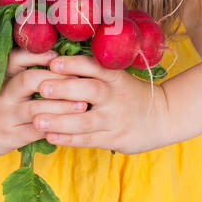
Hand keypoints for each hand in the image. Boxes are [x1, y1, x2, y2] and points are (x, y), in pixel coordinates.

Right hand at [0, 46, 87, 156]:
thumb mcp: (0, 76)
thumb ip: (22, 66)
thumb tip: (57, 55)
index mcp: (1, 74)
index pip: (18, 58)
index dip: (40, 56)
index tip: (62, 57)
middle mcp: (3, 93)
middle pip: (29, 80)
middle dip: (58, 80)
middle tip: (81, 82)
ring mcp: (6, 115)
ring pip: (36, 109)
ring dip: (62, 107)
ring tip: (83, 106)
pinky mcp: (9, 136)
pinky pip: (35, 132)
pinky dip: (54, 129)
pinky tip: (70, 128)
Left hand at [29, 54, 178, 153]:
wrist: (163, 117)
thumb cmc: (129, 94)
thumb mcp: (118, 77)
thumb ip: (94, 72)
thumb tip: (53, 61)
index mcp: (116, 77)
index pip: (95, 67)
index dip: (74, 64)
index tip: (53, 62)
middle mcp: (116, 96)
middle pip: (91, 90)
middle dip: (64, 89)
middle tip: (41, 87)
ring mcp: (115, 119)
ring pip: (86, 120)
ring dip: (60, 120)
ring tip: (37, 120)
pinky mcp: (115, 138)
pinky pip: (89, 139)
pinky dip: (69, 139)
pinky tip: (50, 136)